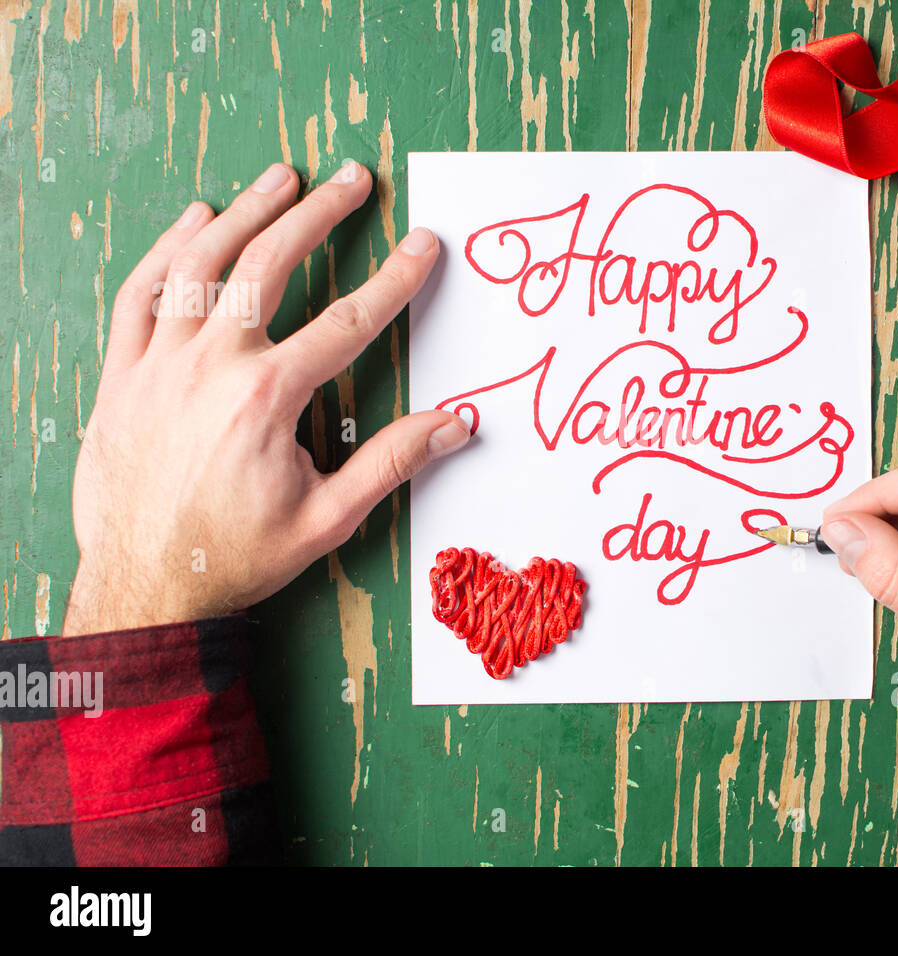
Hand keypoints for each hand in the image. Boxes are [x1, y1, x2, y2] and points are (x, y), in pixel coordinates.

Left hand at [63, 160, 467, 634]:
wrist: (142, 586)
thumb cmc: (235, 557)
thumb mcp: (328, 520)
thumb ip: (391, 464)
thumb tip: (456, 425)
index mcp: (268, 398)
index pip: (349, 320)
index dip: (396, 279)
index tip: (425, 244)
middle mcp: (211, 366)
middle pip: (271, 264)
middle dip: (320, 214)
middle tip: (355, 178)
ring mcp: (159, 364)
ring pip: (201, 263)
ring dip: (245, 211)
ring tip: (282, 176)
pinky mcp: (121, 374)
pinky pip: (140, 294)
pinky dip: (165, 250)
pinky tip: (194, 219)